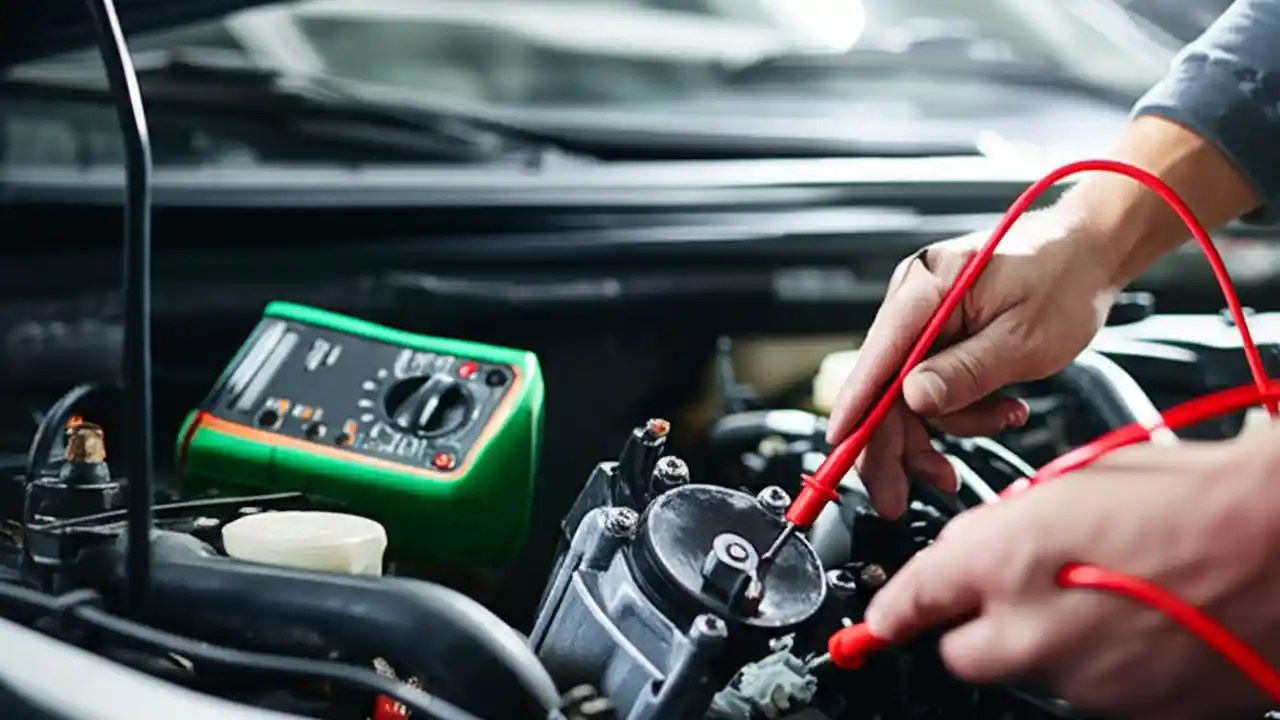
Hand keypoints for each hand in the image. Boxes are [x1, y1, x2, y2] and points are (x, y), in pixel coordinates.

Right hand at [826, 208, 1124, 517]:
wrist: (1088, 252)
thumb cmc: (1063, 278)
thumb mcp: (1022, 338)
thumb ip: (965, 372)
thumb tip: (913, 401)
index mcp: (925, 289)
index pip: (876, 360)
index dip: (855, 412)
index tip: (842, 452)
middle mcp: (913, 302)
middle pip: (881, 388)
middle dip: (895, 446)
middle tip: (898, 498)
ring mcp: (923, 320)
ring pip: (907, 397)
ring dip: (946, 428)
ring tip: (1000, 423)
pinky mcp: (938, 336)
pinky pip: (932, 388)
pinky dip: (962, 410)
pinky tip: (1001, 408)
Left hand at [864, 431, 1279, 718]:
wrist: (1278, 538)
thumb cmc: (1186, 496)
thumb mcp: (1067, 484)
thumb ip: (1000, 528)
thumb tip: (969, 551)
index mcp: (1001, 563)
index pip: (910, 599)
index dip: (891, 609)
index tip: (876, 623)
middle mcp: (1030, 631)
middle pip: (961, 653)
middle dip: (974, 627)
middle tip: (1019, 594)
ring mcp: (1081, 681)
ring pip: (1028, 673)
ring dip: (1044, 644)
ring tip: (1101, 596)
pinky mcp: (1128, 711)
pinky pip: (1086, 692)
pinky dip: (1095, 666)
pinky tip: (1132, 624)